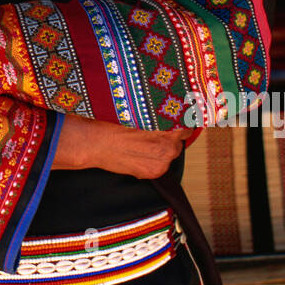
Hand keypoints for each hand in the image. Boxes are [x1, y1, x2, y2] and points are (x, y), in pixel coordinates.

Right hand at [53, 115, 193, 179]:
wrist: (96, 143)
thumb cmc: (114, 122)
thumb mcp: (140, 111)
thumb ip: (159, 115)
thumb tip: (171, 115)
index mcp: (169, 128)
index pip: (187, 125)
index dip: (181, 121)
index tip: (177, 119)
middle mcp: (169, 147)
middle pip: (180, 140)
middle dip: (171, 136)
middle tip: (156, 131)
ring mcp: (162, 162)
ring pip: (170, 153)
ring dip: (162, 148)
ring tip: (144, 142)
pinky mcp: (152, 172)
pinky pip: (159, 163)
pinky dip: (153, 159)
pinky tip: (139, 152)